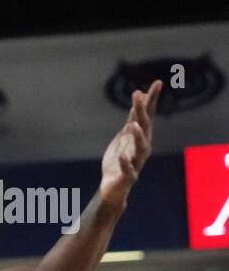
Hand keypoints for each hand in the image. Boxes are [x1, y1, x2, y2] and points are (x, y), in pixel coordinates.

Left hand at [100, 80, 159, 206]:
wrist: (113, 187)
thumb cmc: (119, 162)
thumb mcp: (124, 138)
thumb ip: (132, 121)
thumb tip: (139, 100)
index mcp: (140, 137)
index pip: (148, 116)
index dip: (152, 99)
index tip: (157, 82)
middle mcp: (142, 148)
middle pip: (144, 127)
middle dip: (142, 111)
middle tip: (138, 95)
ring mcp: (136, 162)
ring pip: (141, 148)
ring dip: (138, 136)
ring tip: (133, 124)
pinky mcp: (127, 176)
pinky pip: (128, 169)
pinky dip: (126, 162)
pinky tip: (122, 154)